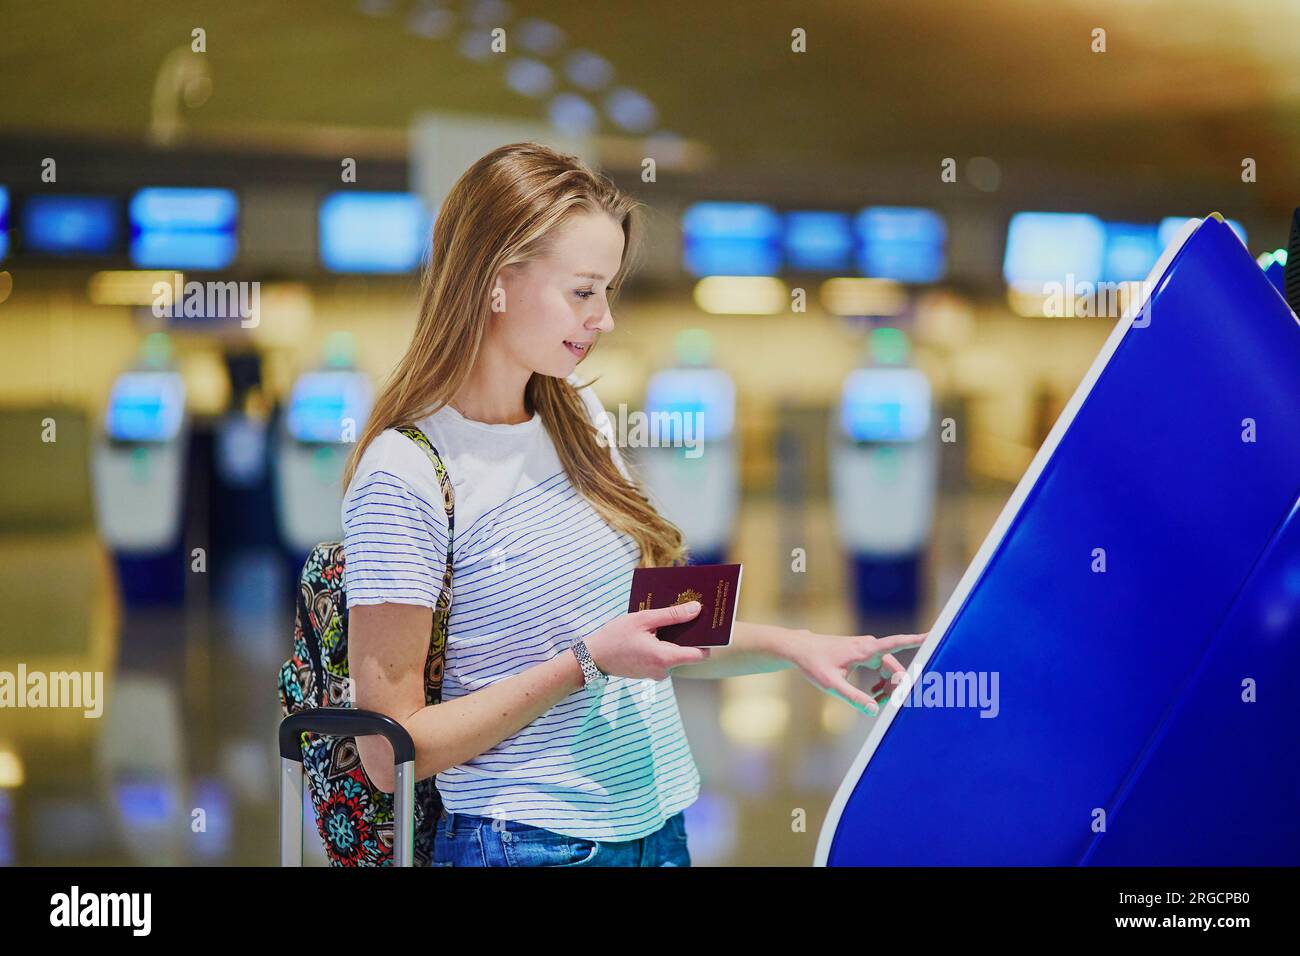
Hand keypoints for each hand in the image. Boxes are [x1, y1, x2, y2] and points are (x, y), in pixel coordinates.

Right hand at [584, 602, 710, 681]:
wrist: (593, 657)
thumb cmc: (616, 636)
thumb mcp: (643, 619)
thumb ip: (672, 615)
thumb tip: (696, 609)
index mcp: (665, 658)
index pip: (700, 654)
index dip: (707, 640)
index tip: (707, 625)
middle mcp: (664, 671)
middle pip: (688, 653)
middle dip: (688, 635)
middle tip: (686, 615)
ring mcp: (656, 674)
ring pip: (675, 655)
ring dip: (673, 640)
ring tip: (665, 621)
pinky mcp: (650, 673)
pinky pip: (664, 658)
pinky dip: (663, 646)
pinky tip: (654, 632)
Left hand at [791, 631, 928, 715]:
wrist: (801, 649)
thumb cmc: (814, 664)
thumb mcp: (832, 685)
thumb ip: (853, 698)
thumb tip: (874, 710)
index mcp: (865, 650)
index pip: (896, 644)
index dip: (916, 640)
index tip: (934, 635)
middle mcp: (869, 647)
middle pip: (895, 669)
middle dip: (896, 688)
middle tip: (888, 706)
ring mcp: (867, 649)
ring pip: (889, 670)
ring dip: (888, 687)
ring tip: (877, 702)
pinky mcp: (863, 654)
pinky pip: (882, 669)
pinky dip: (882, 683)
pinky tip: (874, 694)